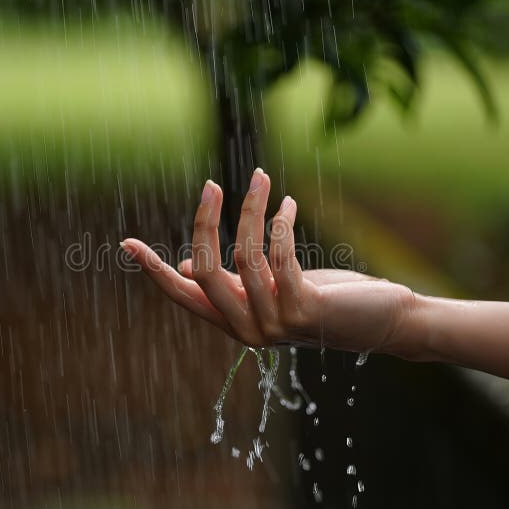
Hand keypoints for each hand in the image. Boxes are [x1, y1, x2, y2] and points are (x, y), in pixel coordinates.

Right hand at [121, 169, 415, 353]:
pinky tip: (287, 206)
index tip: (127, 243)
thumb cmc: (326, 300)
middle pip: (208, 271)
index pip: (184, 294)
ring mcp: (275, 324)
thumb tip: (193, 268)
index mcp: (235, 322)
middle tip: (213, 184)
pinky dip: (281, 224)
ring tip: (262, 179)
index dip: (155, 269)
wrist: (382, 322)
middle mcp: (248, 329)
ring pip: (245, 256)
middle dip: (206, 223)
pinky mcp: (302, 310)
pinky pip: (279, 256)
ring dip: (253, 211)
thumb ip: (236, 282)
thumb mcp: (273, 289)